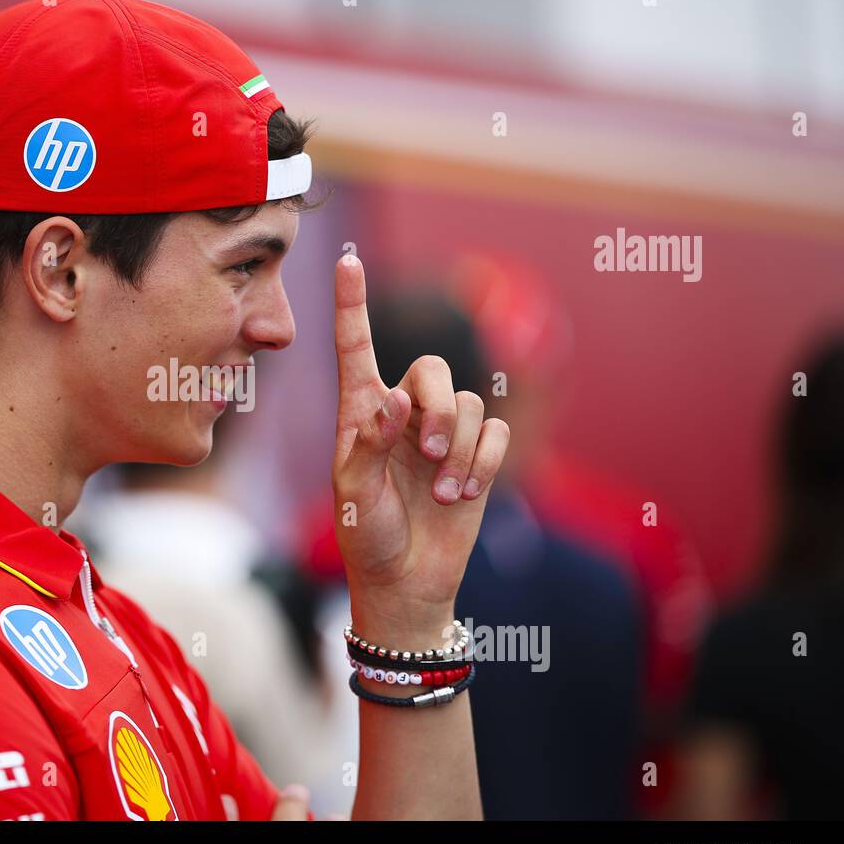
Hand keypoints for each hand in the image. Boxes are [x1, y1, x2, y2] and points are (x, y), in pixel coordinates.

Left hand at [331, 254, 509, 631]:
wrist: (406, 582)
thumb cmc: (366, 537)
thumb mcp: (353, 494)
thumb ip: (370, 443)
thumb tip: (395, 397)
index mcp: (361, 414)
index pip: (356, 348)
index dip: (353, 305)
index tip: (349, 261)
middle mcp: (403, 413)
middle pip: (432, 369)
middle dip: (438, 407)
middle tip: (428, 454)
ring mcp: (442, 434)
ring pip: (468, 404)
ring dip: (459, 451)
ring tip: (443, 494)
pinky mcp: (476, 457)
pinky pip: (494, 433)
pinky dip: (483, 463)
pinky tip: (463, 495)